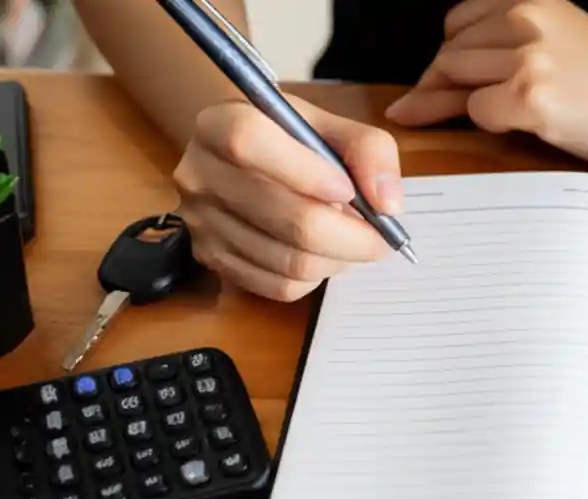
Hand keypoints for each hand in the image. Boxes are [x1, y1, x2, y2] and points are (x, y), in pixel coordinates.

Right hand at [174, 94, 402, 301]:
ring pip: (290, 261)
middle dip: (350, 236)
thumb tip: (388, 204)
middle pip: (286, 218)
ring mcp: (202, 223)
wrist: (238, 161)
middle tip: (379, 237)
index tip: (349, 192)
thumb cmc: (288, 140)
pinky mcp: (213, 261)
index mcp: (219, 123)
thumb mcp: (329, 125)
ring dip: (337, 258)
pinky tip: (322, 254)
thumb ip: (369, 151)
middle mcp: (199, 174)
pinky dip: (315, 277)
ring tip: (350, 241)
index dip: (307, 172)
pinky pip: (279, 286)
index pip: (250, 143)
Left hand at [384, 0, 587, 171]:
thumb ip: (511, 43)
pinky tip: (515, 127)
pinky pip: (476, 111)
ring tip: (471, 121)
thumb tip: (438, 75)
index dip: (448, 57)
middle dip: (438, 86)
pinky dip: (486, 125)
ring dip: (456, 105)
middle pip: (450, 54)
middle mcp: (525, 17)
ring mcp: (528, 57)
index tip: (443, 83)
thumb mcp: (564, 38)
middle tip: (429, 111)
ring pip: (455, 80)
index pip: (458, 23)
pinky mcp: (531, 97)